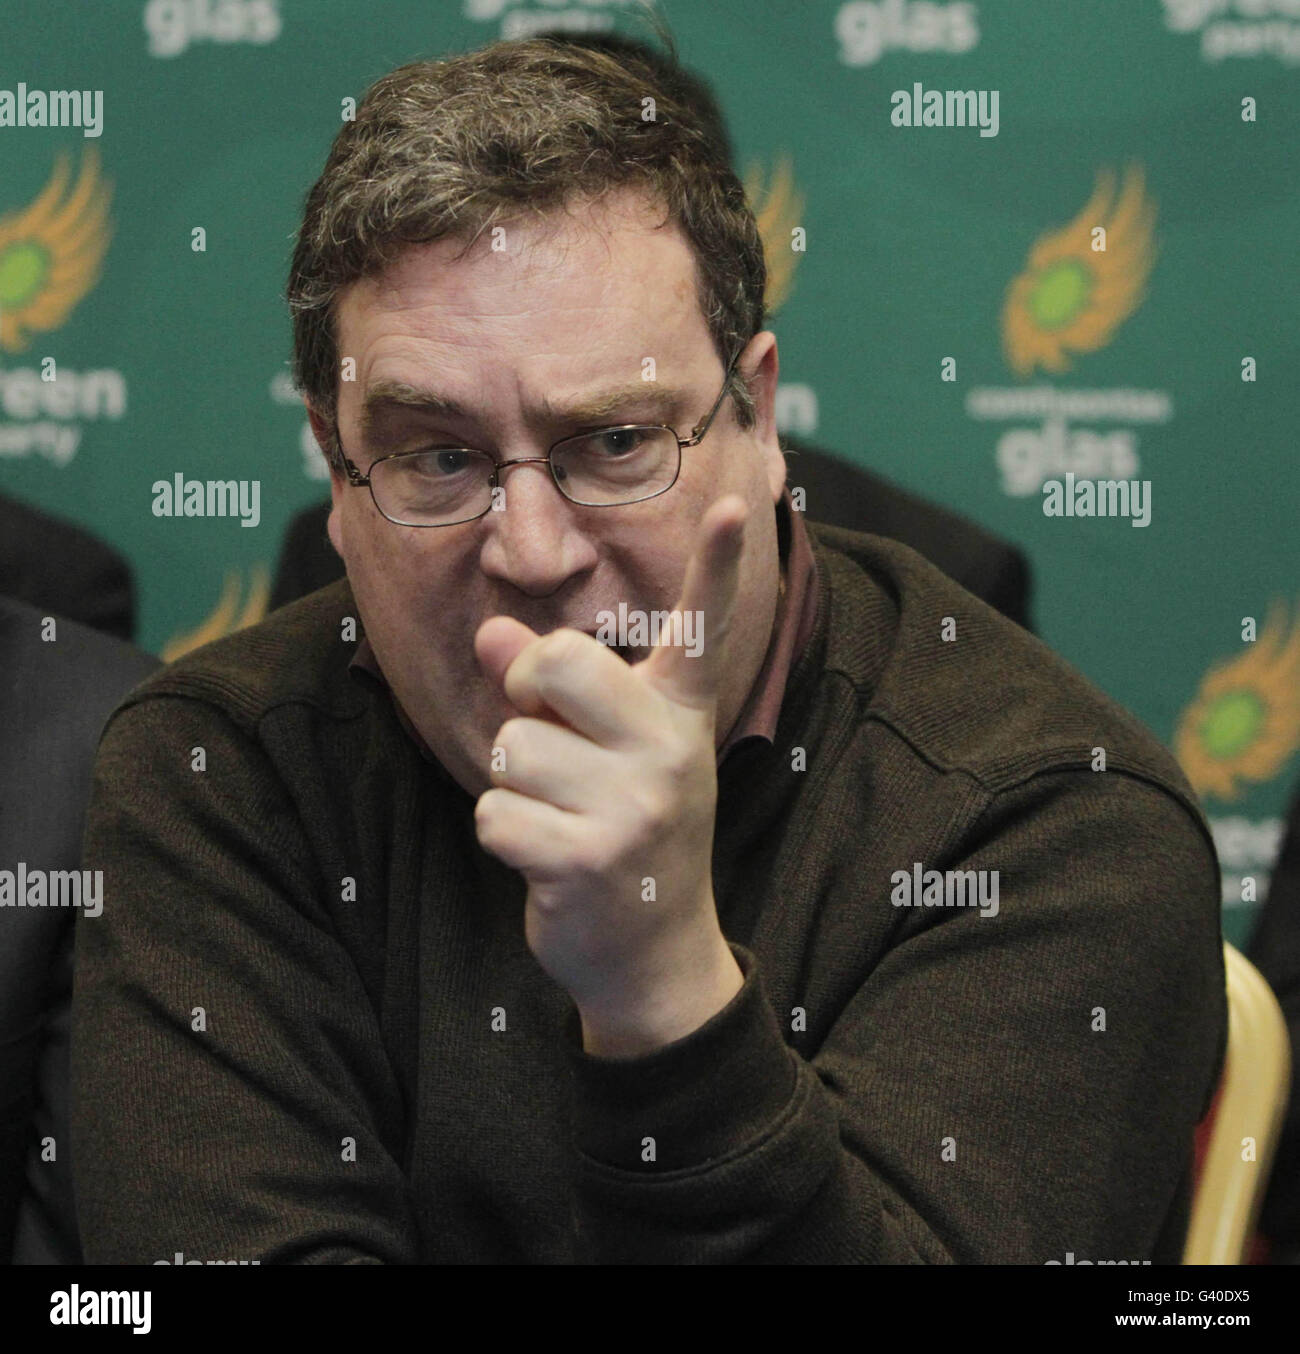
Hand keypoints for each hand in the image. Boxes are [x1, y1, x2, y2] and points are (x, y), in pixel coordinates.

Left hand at [473, 494, 748, 1055]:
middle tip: (550, 738)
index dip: (716, 565)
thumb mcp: (605, 752)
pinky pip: (495, 813)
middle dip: (527, 695)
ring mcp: (636, 806)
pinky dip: (502, 837)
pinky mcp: (590, 859)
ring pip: (514, 746)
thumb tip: (492, 635)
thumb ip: (550, 691)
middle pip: (557, 661)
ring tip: (559, 815)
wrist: (654, 951)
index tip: (732, 504)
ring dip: (514, 785)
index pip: (701, 628)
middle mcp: (669, 750)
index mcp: (679, 713)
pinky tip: (547, 857)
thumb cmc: (622, 827)